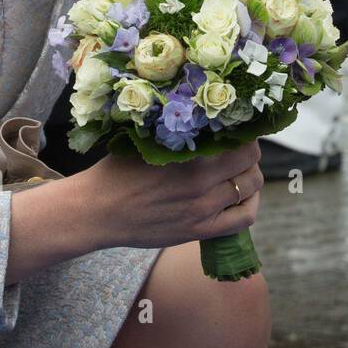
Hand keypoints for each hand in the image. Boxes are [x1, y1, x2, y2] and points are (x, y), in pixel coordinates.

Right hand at [77, 141, 264, 250]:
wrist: (97, 211)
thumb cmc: (118, 171)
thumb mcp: (149, 141)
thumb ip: (181, 134)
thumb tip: (208, 117)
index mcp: (189, 155)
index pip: (240, 141)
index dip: (245, 134)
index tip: (240, 130)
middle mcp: (201, 182)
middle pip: (250, 163)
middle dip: (250, 154)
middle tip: (240, 150)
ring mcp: (202, 209)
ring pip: (250, 189)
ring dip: (250, 178)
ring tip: (239, 173)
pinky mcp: (199, 230)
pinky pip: (243, 220)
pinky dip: (249, 207)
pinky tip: (240, 199)